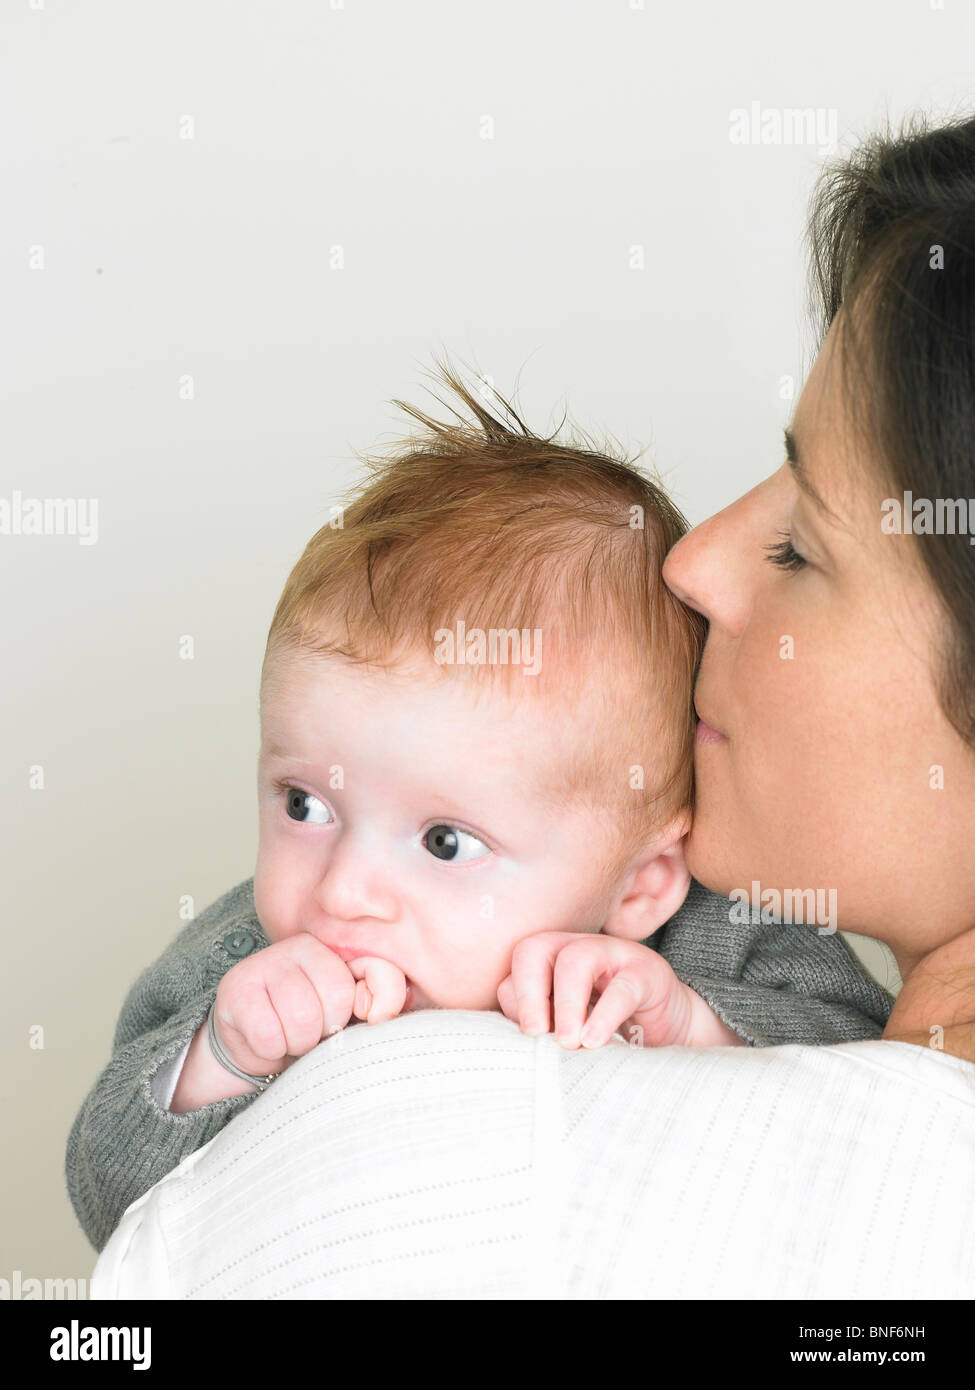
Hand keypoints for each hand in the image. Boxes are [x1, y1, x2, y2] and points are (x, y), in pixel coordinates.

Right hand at [213, 935, 408, 1077]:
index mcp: (334, 947)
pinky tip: (265, 1040)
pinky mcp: (235, 989)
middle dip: (326, 1031)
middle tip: (310, 1030)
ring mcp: (264, 962)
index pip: (373, 973)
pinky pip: (268, 1036)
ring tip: (288, 1035)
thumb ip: (383, 995)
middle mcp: (299, 944)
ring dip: (296, 1044)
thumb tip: (379, 1010)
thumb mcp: (355, 1012)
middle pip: (335, 1001)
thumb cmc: (312, 1027)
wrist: (255, 1045)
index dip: (361, 1010)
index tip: (346, 1020)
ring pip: (301, 1021)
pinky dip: (270, 1051)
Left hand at [497, 931, 742, 1048]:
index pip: (518, 966)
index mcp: (553, 958)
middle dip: (529, 993)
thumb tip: (521, 1033)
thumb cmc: (607, 1026)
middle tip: (535, 1034)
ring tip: (567, 1043)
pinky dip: (603, 1017)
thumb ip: (541, 1022)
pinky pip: (621, 988)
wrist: (670, 1027)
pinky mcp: (646, 973)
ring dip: (565, 1006)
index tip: (527, 1037)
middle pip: (536, 949)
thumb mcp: (568, 1025)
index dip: (517, 999)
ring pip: (576, 961)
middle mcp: (578, 948)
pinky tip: (594, 1042)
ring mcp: (613, 955)